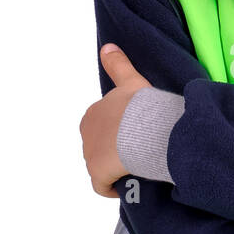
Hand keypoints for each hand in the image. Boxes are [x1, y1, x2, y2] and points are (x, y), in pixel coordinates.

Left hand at [79, 44, 151, 197]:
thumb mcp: (132, 81)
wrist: (146, 128)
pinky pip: (102, 186)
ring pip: (102, 166)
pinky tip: (127, 185)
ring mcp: (90, 154)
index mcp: (93, 113)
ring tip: (137, 167)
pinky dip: (111, 187)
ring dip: (116, 168)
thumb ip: (118, 64)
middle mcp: (87, 133)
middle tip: (140, 152)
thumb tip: (107, 46)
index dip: (120, 134)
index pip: (104, 128)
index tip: (138, 136)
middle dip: (115, 152)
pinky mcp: (97, 173)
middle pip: (101, 147)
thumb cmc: (143, 106)